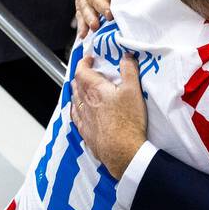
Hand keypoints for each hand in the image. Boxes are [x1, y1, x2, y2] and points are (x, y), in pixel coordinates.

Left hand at [70, 53, 147, 179]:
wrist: (123, 152)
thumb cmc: (128, 122)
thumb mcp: (134, 91)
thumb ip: (129, 71)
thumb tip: (126, 57)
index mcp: (96, 90)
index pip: (82, 72)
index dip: (84, 63)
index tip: (89, 59)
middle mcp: (85, 103)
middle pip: (76, 85)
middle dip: (80, 76)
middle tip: (87, 72)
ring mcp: (84, 119)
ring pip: (75, 100)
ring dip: (76, 91)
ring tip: (81, 88)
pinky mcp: (86, 133)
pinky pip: (75, 117)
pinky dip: (75, 108)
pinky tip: (77, 109)